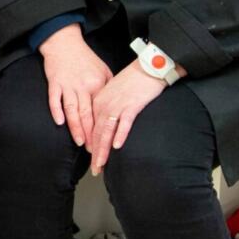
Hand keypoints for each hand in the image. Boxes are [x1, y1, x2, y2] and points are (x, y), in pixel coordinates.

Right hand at [38, 26, 112, 150]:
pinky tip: (60, 123)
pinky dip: (57, 111)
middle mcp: (83, 86)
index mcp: (97, 84)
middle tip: (94, 151)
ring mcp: (68, 85)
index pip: (100, 110)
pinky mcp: (54, 82)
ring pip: (72, 109)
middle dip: (91, 134)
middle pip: (87, 114)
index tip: (106, 142)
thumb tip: (114, 106)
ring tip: (80, 143)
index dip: (103, 128)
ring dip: (76, 127)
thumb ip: (108, 88)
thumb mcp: (103, 70)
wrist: (64, 43)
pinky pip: (55, 99)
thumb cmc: (85, 58)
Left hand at [87, 62, 166, 176]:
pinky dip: (120, 134)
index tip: (92, 160)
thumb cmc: (133, 82)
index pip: (91, 128)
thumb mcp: (113, 95)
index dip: (91, 146)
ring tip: (101, 164)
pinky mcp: (132, 105)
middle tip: (95, 170)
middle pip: (96, 132)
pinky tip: (117, 146)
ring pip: (107, 131)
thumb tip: (106, 128)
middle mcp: (104, 104)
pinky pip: (124, 122)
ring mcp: (117, 105)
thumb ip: (107, 109)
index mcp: (98, 102)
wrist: (147, 68)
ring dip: (104, 149)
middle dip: (95, 154)